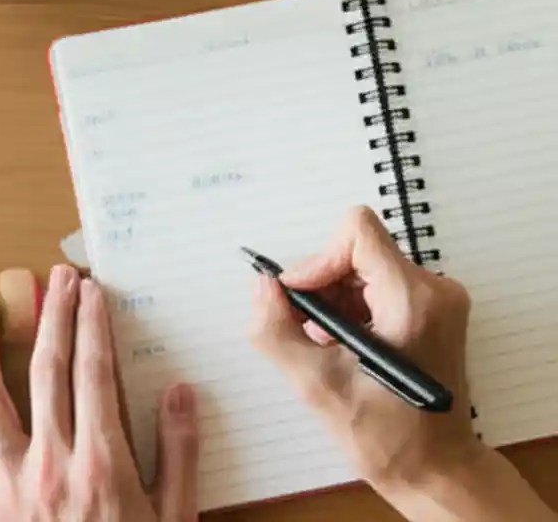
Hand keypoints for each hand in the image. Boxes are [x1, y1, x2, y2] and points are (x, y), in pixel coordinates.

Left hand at [0, 264, 199, 521]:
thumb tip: (179, 391)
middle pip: (47, 372)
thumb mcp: (177, 519)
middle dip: (52, 318)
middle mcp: (53, 464)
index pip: (94, 374)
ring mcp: (12, 482)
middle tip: (54, 279)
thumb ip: (178, 454)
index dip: (92, 327)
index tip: (91, 293)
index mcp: (104, 465)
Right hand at [249, 206, 479, 489]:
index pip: (357, 232)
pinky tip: (341, 348)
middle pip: (357, 251)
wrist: (436, 469)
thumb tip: (263, 286)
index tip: (299, 298)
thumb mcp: (315, 385)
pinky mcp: (433, 312)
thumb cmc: (387, 436)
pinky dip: (350, 310)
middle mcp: (434, 290)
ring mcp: (438, 301)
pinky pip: (378, 287)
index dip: (317, 259)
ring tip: (324, 346)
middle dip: (321, 287)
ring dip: (332, 301)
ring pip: (364, 270)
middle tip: (304, 331)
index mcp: (412, 301)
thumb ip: (276, 329)